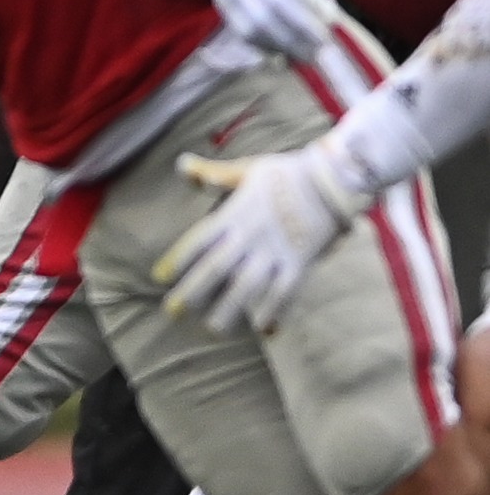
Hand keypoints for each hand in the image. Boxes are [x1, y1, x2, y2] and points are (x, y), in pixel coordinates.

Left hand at [156, 146, 371, 335]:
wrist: (335, 178)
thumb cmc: (285, 173)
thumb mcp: (245, 170)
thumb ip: (212, 174)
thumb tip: (181, 164)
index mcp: (234, 214)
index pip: (199, 239)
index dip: (178, 258)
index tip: (159, 277)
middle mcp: (251, 235)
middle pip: (217, 267)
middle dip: (193, 291)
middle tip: (172, 312)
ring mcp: (276, 251)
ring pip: (249, 285)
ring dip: (230, 308)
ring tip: (213, 328)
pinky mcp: (301, 262)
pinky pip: (286, 291)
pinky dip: (277, 310)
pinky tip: (265, 330)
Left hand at [206, 0, 334, 61]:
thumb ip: (262, 25)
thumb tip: (278, 64)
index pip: (248, 33)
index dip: (272, 49)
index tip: (290, 61)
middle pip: (265, 24)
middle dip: (293, 42)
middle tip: (316, 56)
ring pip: (283, 7)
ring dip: (307, 25)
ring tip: (327, 38)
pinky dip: (314, 2)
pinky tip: (330, 12)